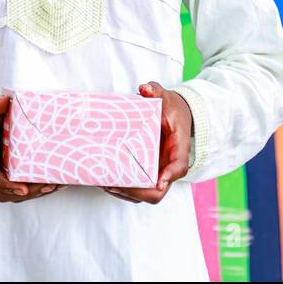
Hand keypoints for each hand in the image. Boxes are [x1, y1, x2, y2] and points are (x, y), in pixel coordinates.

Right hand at [0, 92, 57, 202]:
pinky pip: (20, 188)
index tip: (23, 187)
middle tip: (51, 183)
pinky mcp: (5, 180)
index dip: (6, 185)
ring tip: (57, 183)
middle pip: (7, 191)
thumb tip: (3, 101)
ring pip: (15, 194)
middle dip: (30, 190)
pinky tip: (54, 182)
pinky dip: (36, 188)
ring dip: (36, 191)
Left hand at [101, 81, 190, 203]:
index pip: (179, 168)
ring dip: (126, 193)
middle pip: (158, 191)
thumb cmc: (172, 109)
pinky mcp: (148, 173)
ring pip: (146, 194)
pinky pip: (138, 189)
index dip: (168, 177)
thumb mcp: (166, 97)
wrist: (175, 115)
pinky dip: (123, 189)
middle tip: (114, 183)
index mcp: (178, 148)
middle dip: (136, 191)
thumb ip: (156, 91)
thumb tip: (145, 89)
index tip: (158, 182)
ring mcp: (158, 172)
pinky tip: (104, 181)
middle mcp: (169, 166)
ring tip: (104, 182)